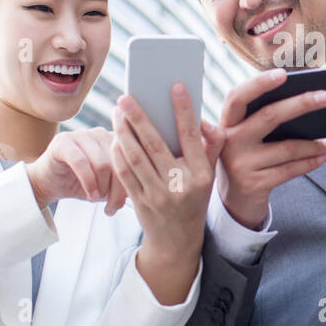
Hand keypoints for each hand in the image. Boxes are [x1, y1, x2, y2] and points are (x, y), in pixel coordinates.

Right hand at [25, 128, 125, 214]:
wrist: (48, 183)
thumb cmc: (80, 184)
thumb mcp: (108, 184)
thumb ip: (124, 182)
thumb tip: (143, 190)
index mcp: (115, 139)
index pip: (132, 159)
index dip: (132, 182)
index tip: (127, 203)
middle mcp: (100, 133)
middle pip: (119, 162)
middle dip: (117, 190)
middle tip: (111, 207)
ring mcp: (81, 134)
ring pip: (102, 163)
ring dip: (102, 187)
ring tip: (97, 200)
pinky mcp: (63, 141)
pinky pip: (81, 162)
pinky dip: (88, 182)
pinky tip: (89, 195)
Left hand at [110, 83, 223, 263]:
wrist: (178, 239)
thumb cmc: (195, 198)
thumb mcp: (210, 174)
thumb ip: (211, 145)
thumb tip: (203, 120)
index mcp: (201, 174)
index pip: (190, 136)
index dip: (183, 109)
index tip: (175, 86)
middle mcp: (180, 184)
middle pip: (154, 144)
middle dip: (138, 118)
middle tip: (125, 98)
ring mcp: (158, 195)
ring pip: (135, 157)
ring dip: (122, 132)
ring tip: (117, 113)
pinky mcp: (140, 202)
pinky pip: (124, 172)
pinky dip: (117, 153)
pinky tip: (115, 137)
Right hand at [215, 68, 325, 228]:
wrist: (234, 201)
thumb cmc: (247, 159)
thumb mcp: (245, 139)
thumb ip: (262, 121)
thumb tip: (304, 101)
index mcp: (227, 123)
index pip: (237, 97)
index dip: (258, 84)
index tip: (283, 74)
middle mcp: (230, 142)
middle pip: (269, 116)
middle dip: (301, 104)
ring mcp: (241, 164)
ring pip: (287, 147)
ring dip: (313, 144)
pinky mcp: (254, 184)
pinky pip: (290, 169)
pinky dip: (309, 162)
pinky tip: (321, 157)